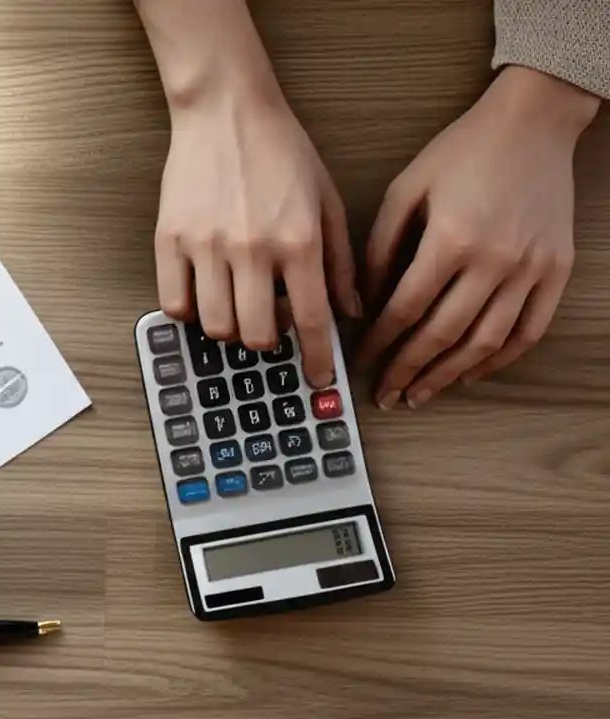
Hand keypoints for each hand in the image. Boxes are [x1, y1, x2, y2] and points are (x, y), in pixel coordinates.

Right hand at [155, 90, 360, 386]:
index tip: (318, 378)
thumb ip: (340, 260)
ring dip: (229, 328)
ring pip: (214, 325)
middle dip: (268, 343)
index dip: (316, 359)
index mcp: (298, 241)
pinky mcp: (169, 239)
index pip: (310, 321)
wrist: (225, 109)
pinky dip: (188, 311)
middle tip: (270, 329)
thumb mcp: (327, 200)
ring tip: (237, 308)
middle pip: (256, 334)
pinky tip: (202, 294)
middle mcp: (252, 249)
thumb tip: (348, 311)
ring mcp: (206, 246)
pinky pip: (173, 301)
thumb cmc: (281, 150)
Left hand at [359, 67, 599, 408]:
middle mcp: (494, 261)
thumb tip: (362, 300)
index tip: (361, 361)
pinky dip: (498, 360)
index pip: (407, 308)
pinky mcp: (557, 270)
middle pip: (443, 334)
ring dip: (449, 376)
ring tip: (419, 395)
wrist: (533, 123)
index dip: (380, 342)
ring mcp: (531, 269)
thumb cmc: (462, 151)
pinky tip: (469, 374)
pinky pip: (528, 331)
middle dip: (408, 370)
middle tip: (384, 395)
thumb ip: (380, 246)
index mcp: (451, 239)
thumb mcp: (405, 189)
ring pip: (486, 342)